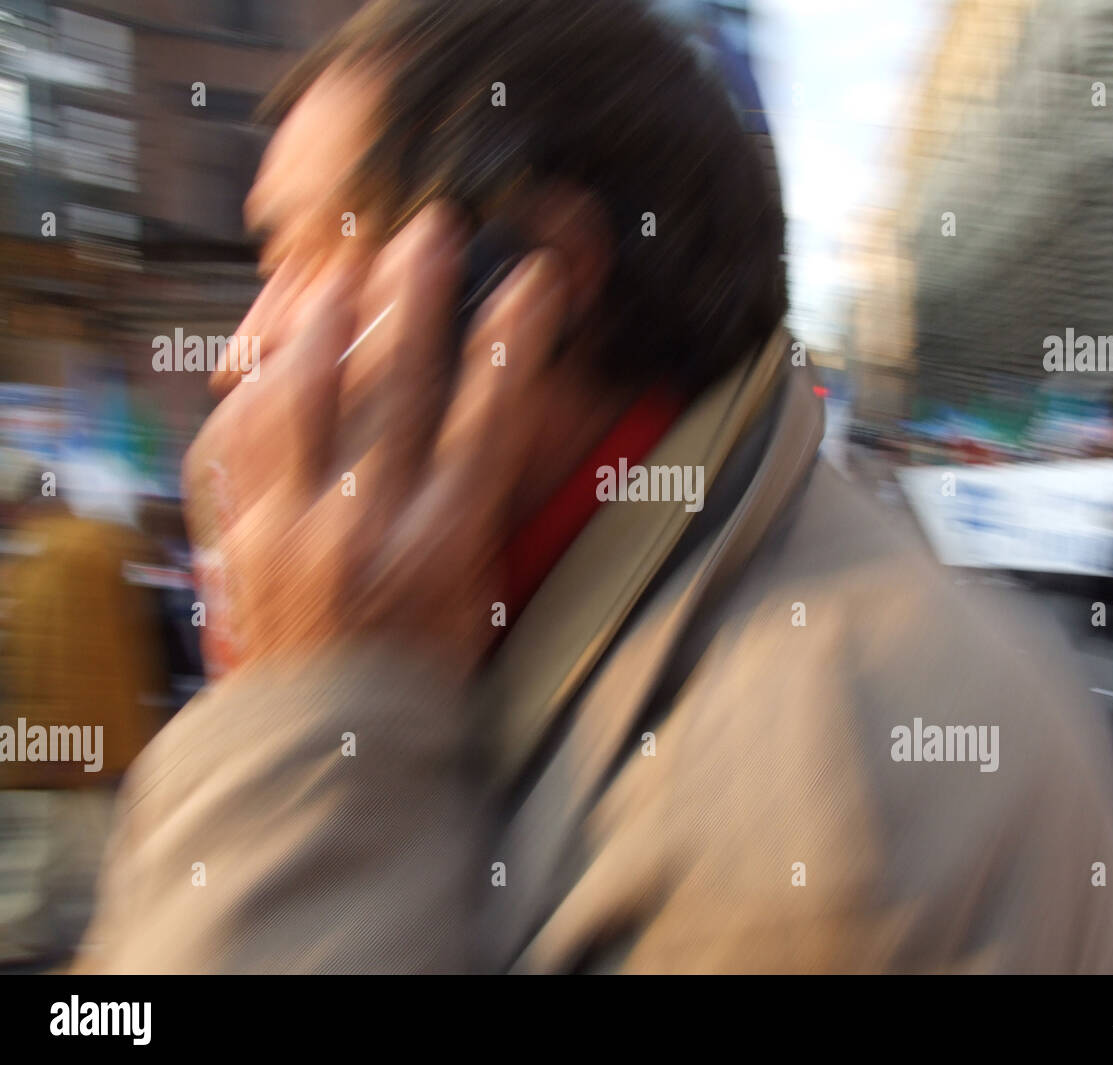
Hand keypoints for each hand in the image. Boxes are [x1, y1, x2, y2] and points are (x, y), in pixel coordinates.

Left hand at [183, 205, 569, 677]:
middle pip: (399, 385)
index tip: (535, 278)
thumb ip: (484, 497)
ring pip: (313, 393)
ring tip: (348, 258)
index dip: (516, 337)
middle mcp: (371, 526)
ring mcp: (299, 526)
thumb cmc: (425, 664)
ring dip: (333, 314)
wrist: (333, 737)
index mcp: (446, 546)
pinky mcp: (246, 532)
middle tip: (433, 230)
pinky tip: (280, 331)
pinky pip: (246, 433)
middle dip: (420, 295)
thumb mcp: (479, 588)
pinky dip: (264, 372)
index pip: (490, 418)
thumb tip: (498, 408)